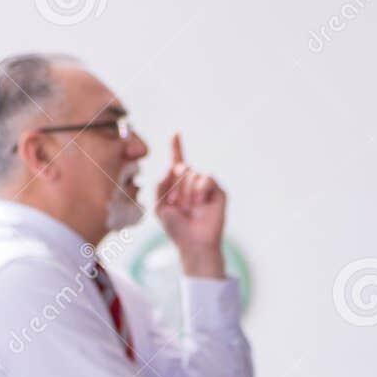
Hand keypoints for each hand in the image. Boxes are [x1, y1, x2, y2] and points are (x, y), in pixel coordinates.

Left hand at [154, 133, 225, 278]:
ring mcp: (205, 187)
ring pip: (193, 173)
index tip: (175, 133)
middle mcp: (191, 183)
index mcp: (176, 185)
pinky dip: (201, 189)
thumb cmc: (175, 227)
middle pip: (181, 167)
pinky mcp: (218, 192)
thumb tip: (173, 166)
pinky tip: (200, 201)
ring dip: (187, 190)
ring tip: (189, 206)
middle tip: (177, 203)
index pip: (176, 162)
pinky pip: (208, 178)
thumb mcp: (158, 206)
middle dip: (176, 185)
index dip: (176, 147)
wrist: (192, 243)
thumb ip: (160, 184)